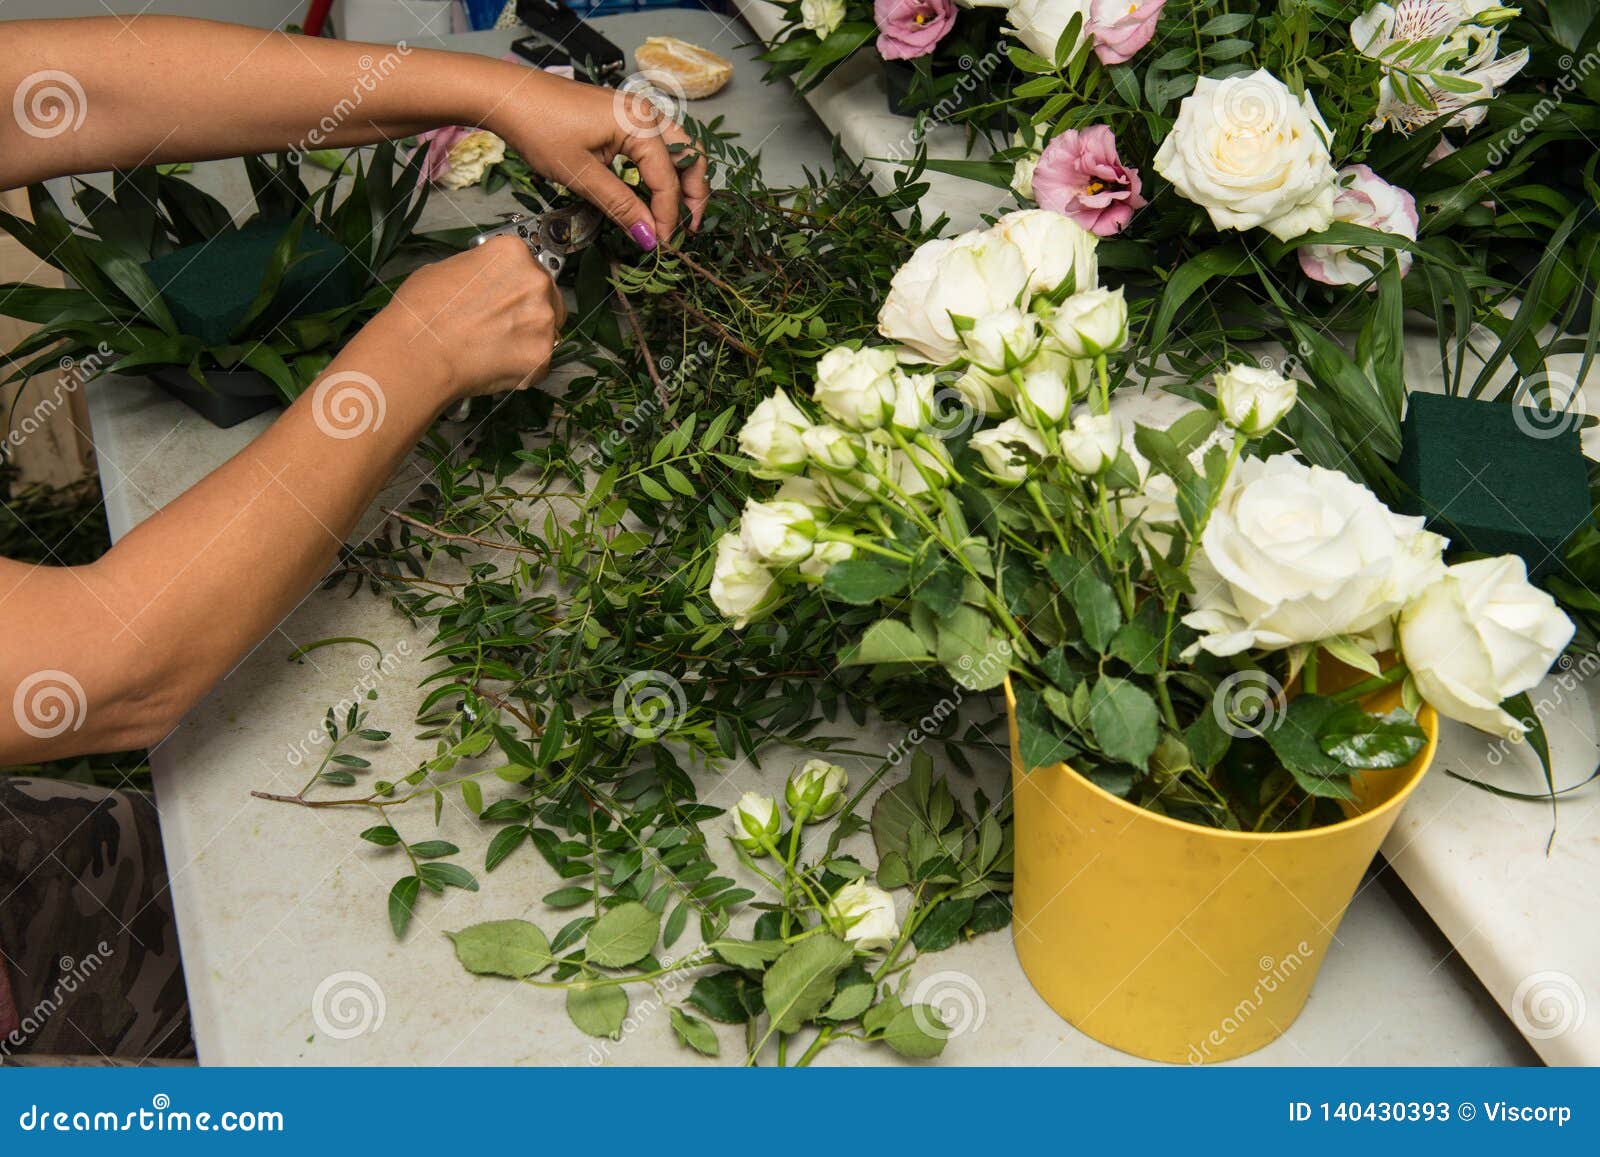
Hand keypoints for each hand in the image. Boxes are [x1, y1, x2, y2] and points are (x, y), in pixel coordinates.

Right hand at [373, 237, 566, 404]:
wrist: (417, 353)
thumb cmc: (422, 311)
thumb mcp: (446, 269)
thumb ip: (480, 273)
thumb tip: (485, 284)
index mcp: (513, 253)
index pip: (529, 266)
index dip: (515, 285)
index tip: (505, 298)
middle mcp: (536, 282)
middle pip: (548, 297)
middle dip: (530, 311)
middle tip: (503, 325)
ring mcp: (543, 320)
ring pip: (547, 330)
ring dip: (528, 338)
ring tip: (495, 348)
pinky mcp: (542, 356)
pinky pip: (540, 361)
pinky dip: (523, 366)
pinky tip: (496, 365)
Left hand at [487, 71, 709, 249]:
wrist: (507, 96)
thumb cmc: (539, 128)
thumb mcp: (581, 174)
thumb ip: (620, 205)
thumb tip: (650, 237)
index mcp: (641, 123)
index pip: (667, 179)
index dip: (668, 217)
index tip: (662, 246)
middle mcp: (646, 112)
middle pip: (689, 156)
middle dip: (693, 195)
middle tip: (687, 230)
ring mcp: (635, 111)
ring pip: (676, 148)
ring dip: (681, 182)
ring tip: (676, 215)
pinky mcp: (622, 116)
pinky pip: (656, 144)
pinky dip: (661, 170)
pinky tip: (652, 192)